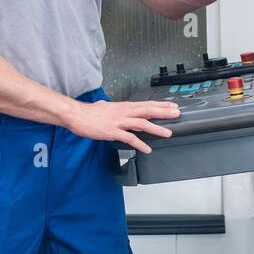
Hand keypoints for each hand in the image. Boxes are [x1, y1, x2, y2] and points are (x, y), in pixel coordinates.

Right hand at [65, 99, 179, 154]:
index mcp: (123, 106)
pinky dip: (140, 144)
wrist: (76, 115)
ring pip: (142, 123)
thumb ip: (114, 109)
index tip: (172, 105)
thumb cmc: (89, 113)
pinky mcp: (112, 131)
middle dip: (164, 112)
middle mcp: (123, 112)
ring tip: (168, 133)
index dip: (160, 104)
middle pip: (148, 110)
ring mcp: (118, 121)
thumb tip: (117, 109)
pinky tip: (147, 149)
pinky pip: (129, 138)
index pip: (146, 104)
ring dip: (156, 128)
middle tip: (177, 113)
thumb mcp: (106, 107)